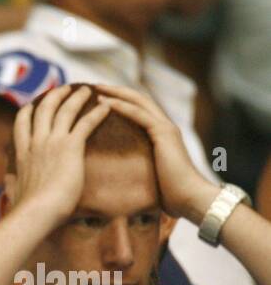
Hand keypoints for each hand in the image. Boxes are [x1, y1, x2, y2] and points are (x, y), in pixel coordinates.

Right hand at [11, 85, 111, 224]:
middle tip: (64, 89)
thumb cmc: (26, 211)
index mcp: (22, 155)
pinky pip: (86, 123)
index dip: (27, 111)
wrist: (36, 213)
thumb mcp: (14, 194)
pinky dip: (96, 113)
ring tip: (86, 90)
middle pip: (44, 109)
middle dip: (54, 96)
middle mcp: (36, 143)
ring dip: (76, 97)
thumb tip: (9, 187)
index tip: (33, 104)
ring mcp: (52, 143)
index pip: (21, 124)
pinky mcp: (70, 147)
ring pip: (65, 110)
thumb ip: (12, 186)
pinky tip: (106, 108)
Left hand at [94, 84, 220, 222]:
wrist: (189, 198)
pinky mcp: (164, 133)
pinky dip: (122, 107)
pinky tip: (106, 103)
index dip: (120, 101)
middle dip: (116, 91)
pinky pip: (140, 115)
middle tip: (95, 86)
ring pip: (138, 102)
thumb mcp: (148, 176)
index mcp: (160, 135)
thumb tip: (117, 176)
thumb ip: (137, 167)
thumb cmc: (169, 195)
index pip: (138, 110)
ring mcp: (165, 128)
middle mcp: (164, 126)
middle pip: (138, 100)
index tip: (99, 98)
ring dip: (116, 94)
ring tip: (97, 89)